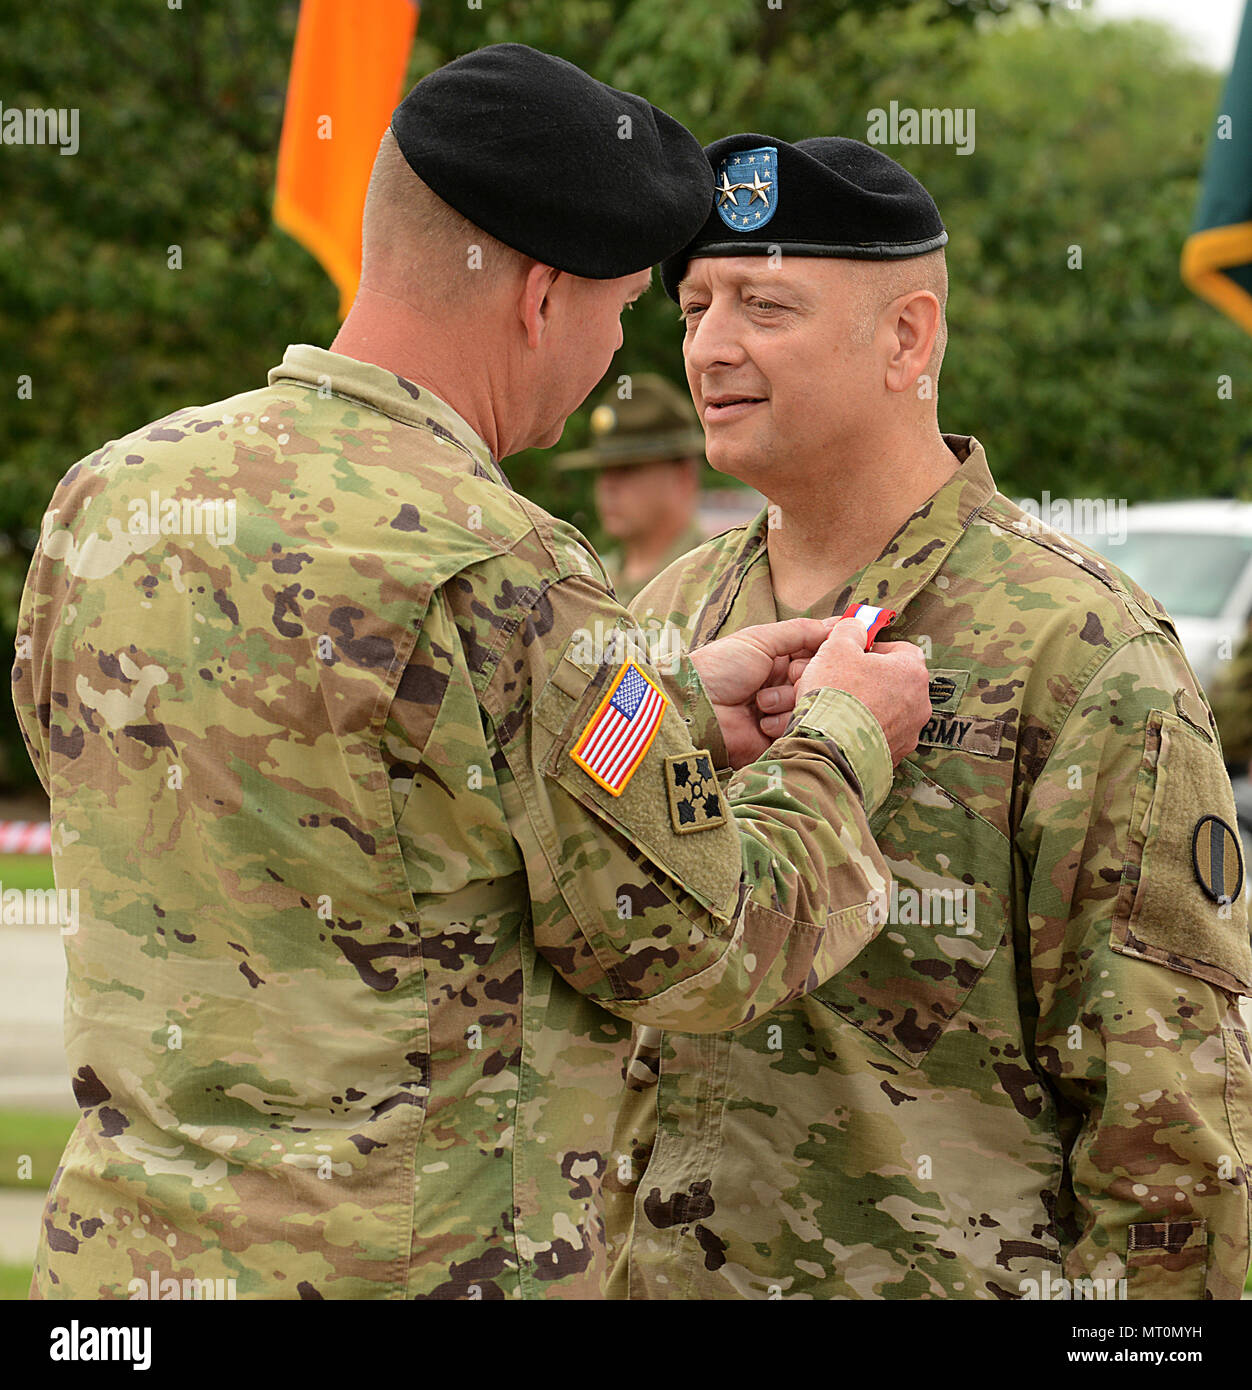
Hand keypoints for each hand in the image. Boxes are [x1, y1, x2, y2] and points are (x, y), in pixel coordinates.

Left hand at [688, 616, 839, 767]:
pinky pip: (801, 727)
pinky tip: (761, 722)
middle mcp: (786, 684)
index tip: (845, 645)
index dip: (830, 650)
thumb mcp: (758, 639)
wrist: (696, 709)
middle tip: (788, 676)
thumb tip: (838, 624)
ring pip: (812, 703)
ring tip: (761, 702)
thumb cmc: (720, 668)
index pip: (819, 651)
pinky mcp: (781, 737)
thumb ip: (799, 631)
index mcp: (780, 658)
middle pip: (821, 678)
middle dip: (804, 676)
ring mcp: (784, 711)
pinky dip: (782, 722)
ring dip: (788, 700)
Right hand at [776, 618, 929, 764]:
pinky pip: (883, 736)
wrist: (829, 750)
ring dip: (872, 707)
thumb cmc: (836, 695)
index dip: (877, 649)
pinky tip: (845, 731)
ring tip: (842, 709)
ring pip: (892, 711)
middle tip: (845, 681)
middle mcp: (920, 703)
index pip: (903, 650)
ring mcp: (910, 733)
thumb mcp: (836, 648)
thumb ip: (850, 630)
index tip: (857, 653)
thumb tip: (856, 626)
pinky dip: (868, 731)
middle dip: (874, 679)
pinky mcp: (896, 756)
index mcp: (912, 672)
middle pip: (898, 682)